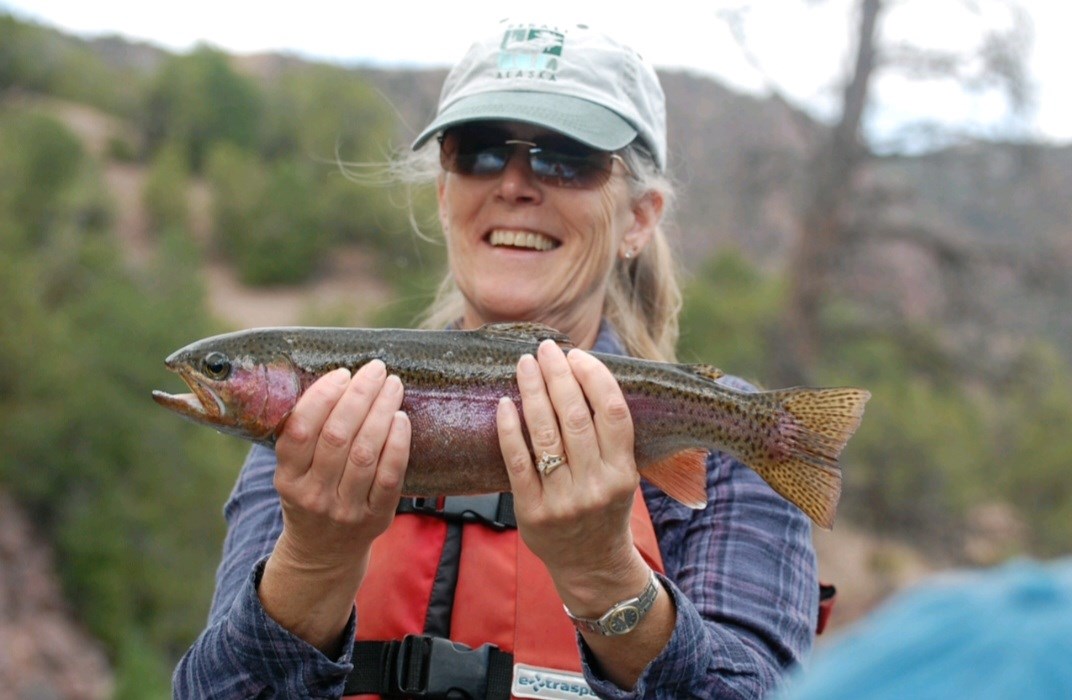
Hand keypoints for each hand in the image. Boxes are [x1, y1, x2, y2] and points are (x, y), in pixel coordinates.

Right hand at [272, 361, 409, 578]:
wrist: (323, 554)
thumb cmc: (312, 495)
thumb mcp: (293, 472)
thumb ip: (306, 436)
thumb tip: (338, 380)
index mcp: (287, 478)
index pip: (300, 430)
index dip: (322, 397)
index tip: (342, 373)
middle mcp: (313, 495)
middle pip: (337, 436)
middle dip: (360, 396)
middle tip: (375, 369)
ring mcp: (345, 509)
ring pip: (366, 453)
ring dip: (381, 412)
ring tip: (393, 386)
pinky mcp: (375, 518)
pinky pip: (389, 477)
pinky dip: (398, 444)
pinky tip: (401, 419)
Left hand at [496, 340, 649, 612]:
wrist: (591, 565)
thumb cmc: (605, 507)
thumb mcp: (623, 475)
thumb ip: (609, 435)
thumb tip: (585, 375)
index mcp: (623, 472)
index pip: (612, 412)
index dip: (594, 377)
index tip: (578, 355)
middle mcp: (595, 485)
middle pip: (574, 417)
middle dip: (558, 375)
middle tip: (546, 349)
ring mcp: (562, 500)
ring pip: (544, 434)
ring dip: (532, 392)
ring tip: (524, 364)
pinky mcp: (532, 511)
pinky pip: (517, 461)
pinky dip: (509, 429)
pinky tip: (504, 404)